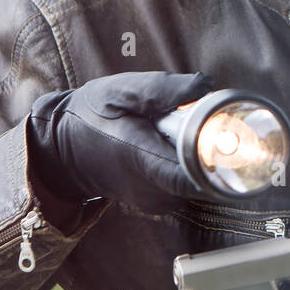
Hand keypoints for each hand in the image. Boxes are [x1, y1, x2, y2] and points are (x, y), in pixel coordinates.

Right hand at [26, 71, 216, 213]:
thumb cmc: (90, 116)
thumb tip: (205, 86)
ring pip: (199, 180)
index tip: (228, 134)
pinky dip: (187, 165)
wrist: (62, 152)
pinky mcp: (160, 203)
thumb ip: (162, 89)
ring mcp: (157, 201)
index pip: (196, 173)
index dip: (219, 156)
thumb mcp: (118, 91)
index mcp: (143, 160)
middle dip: (208, 147)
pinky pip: (188, 184)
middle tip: (191, 122)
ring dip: (197, 156)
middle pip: (205, 174)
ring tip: (172, 135)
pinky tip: (169, 148)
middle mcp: (153, 190)